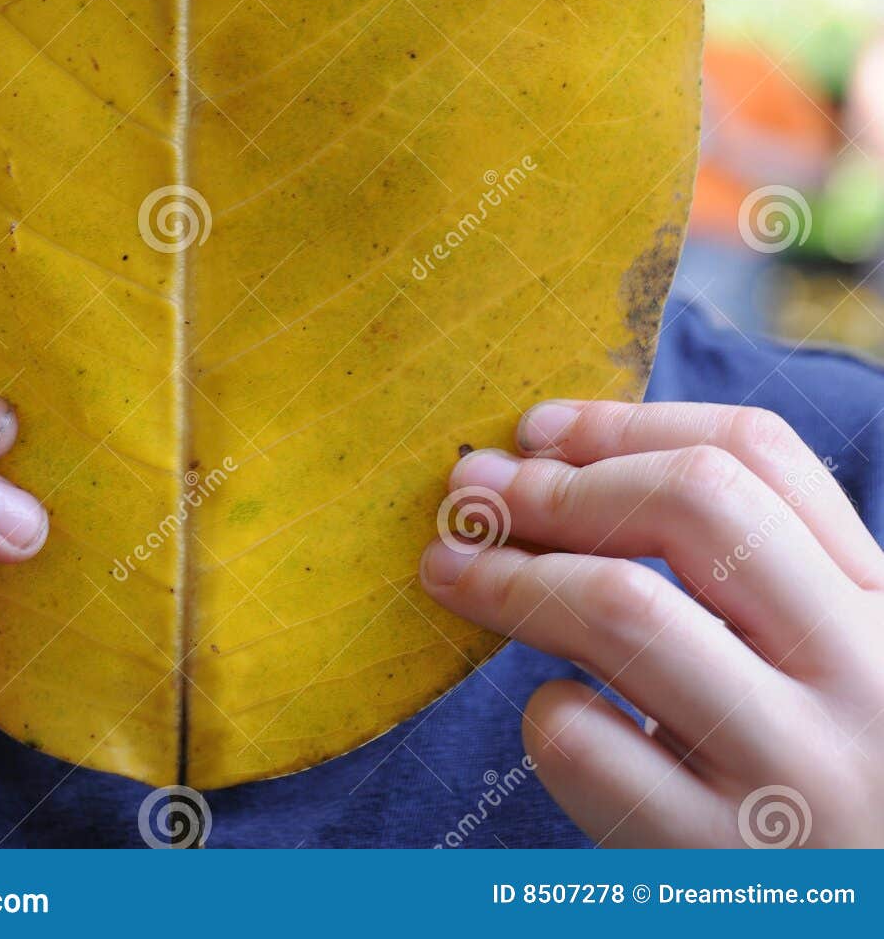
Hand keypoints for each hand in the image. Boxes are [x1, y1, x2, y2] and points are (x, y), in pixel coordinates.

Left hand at [421, 400, 883, 846]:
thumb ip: (751, 573)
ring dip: (510, 574)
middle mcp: (863, 679)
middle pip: (694, 503)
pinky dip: (545, 710)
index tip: (536, 431)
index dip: (625, 424)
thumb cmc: (826, 790)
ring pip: (622, 607)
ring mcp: (794, 775)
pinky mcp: (718, 866)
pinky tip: (558, 715)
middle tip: (474, 493)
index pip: (757, 453)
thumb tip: (550, 463)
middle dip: (560, 486)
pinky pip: (586, 744)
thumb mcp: (829, 665)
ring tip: (449, 570)